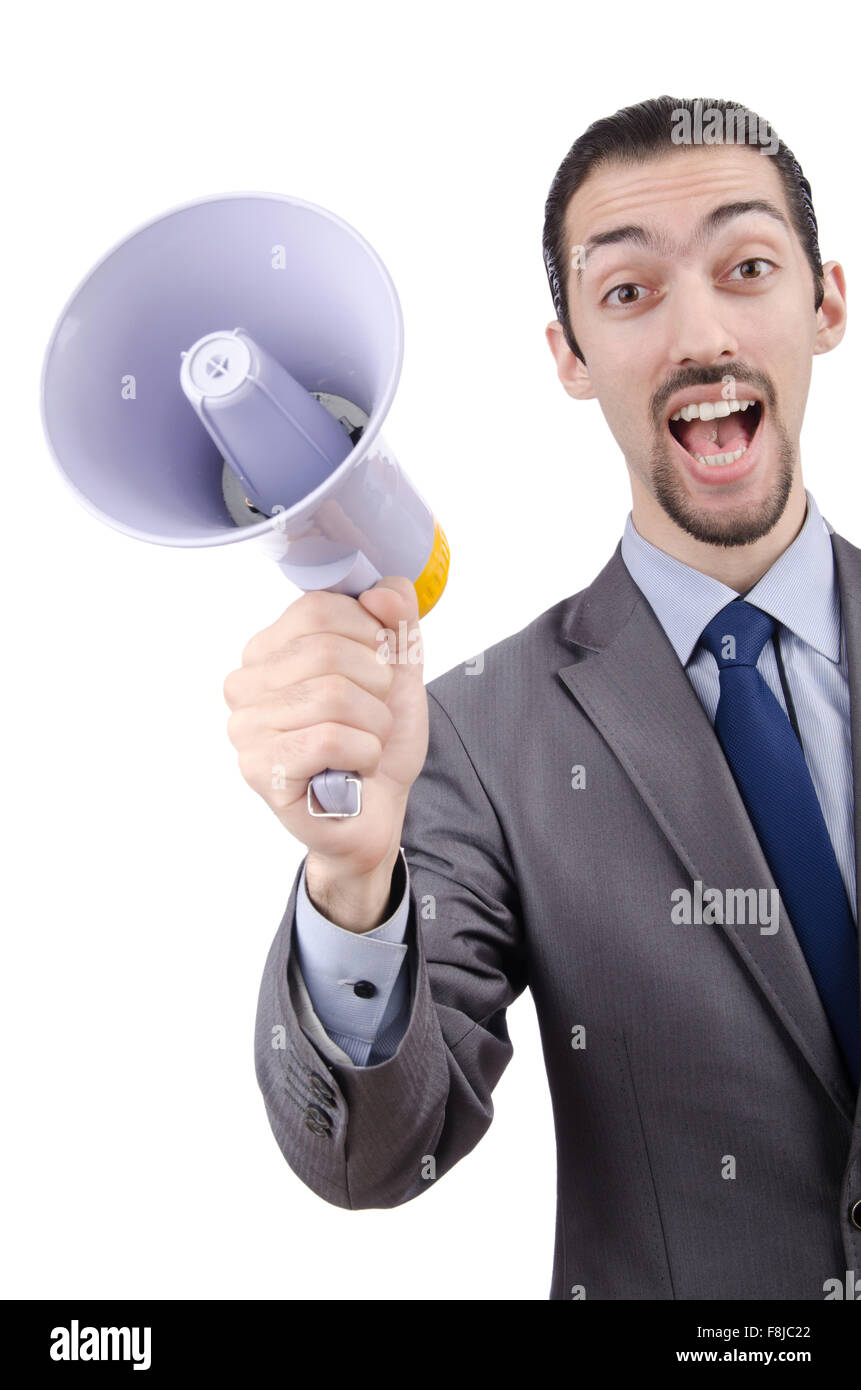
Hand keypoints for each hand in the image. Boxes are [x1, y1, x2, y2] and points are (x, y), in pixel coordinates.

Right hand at [223, 577, 427, 923]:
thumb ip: (397, 618)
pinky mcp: (259, 768)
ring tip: (367, 742)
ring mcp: (245, 727)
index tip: (379, 668)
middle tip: (375, 715)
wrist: (378, 809)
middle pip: (326, 650)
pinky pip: (328, 738)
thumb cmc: (375, 737)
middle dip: (376, 685)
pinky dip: (363, 751)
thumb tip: (381, 592)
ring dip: (374, 723)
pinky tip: (355, 766)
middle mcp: (244, 683)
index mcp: (270, 648)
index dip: (368, 633)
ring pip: (331, 695)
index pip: (317, 607)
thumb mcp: (398, 667)